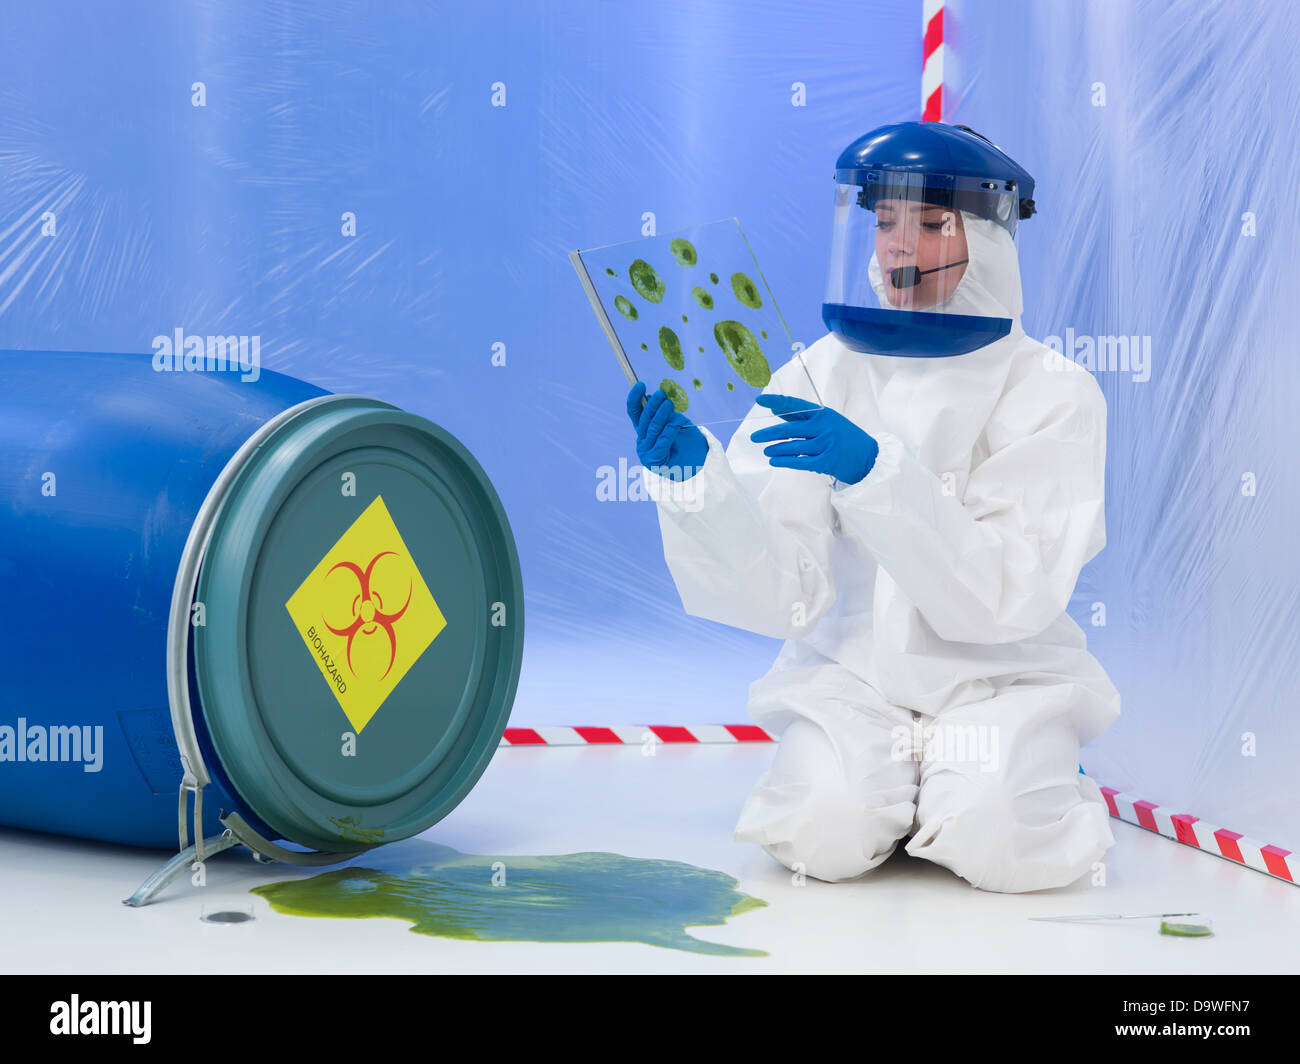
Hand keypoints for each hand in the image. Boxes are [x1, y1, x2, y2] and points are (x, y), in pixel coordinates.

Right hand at [626, 382, 707, 480]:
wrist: (700, 466)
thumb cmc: (689, 444)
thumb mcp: (676, 422)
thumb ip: (665, 413)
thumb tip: (652, 398)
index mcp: (645, 431)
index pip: (634, 412)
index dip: (635, 398)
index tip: (641, 385)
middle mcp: (643, 442)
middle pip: (644, 419)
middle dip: (652, 405)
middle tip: (663, 395)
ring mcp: (647, 452)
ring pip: (652, 428)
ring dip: (661, 415)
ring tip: (669, 405)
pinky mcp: (655, 462)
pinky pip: (661, 441)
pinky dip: (669, 431)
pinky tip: (676, 424)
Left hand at [750, 394, 878, 483]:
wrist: (869, 458)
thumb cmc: (844, 438)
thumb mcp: (827, 422)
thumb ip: (802, 417)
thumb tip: (776, 409)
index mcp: (823, 414)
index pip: (795, 405)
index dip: (777, 401)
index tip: (760, 399)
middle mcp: (824, 427)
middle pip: (790, 429)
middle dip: (769, 433)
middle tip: (754, 437)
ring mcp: (826, 444)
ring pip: (793, 447)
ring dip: (776, 449)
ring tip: (765, 450)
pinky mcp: (827, 461)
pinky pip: (800, 461)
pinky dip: (785, 461)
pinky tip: (774, 460)